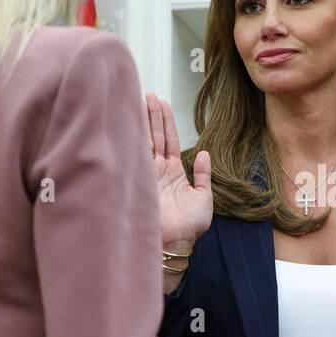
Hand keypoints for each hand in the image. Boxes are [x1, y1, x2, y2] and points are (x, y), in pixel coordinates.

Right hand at [145, 91, 211, 246]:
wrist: (176, 242)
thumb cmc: (190, 226)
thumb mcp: (204, 198)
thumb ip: (204, 175)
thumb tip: (205, 154)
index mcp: (173, 171)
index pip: (169, 140)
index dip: (166, 120)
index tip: (162, 102)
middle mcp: (158, 169)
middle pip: (154, 134)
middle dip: (151, 114)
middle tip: (148, 93)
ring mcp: (147, 172)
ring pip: (144, 139)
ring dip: (142, 119)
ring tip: (140, 98)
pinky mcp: (140, 178)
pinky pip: (137, 152)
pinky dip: (134, 136)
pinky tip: (130, 120)